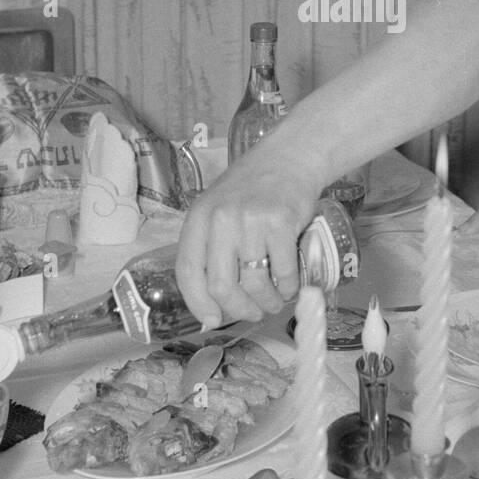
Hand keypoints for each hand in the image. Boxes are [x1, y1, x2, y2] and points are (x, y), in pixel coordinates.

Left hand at [175, 145, 322, 330]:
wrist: (288, 158)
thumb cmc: (251, 189)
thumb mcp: (218, 209)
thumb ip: (210, 247)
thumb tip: (211, 307)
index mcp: (199, 218)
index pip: (188, 272)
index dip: (198, 303)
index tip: (212, 320)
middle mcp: (220, 219)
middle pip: (221, 285)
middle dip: (239, 310)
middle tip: (253, 314)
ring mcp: (251, 221)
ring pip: (254, 283)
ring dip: (267, 302)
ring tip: (274, 302)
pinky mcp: (281, 222)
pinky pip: (283, 271)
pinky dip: (288, 288)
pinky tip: (290, 287)